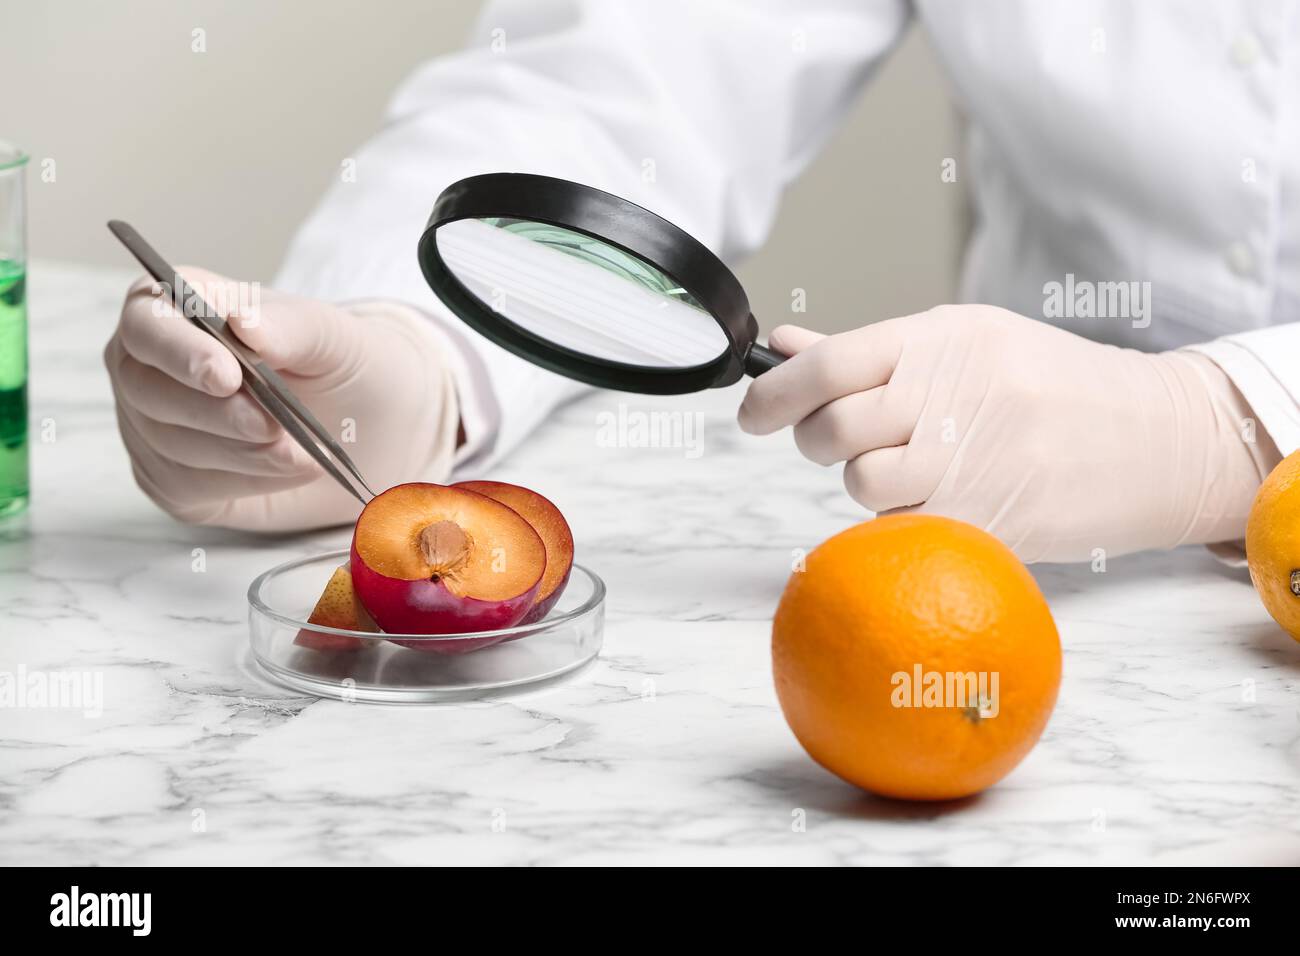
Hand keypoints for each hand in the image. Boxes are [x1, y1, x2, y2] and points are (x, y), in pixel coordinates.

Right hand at [104, 269, 459, 530]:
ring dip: (243, 452)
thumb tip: (244, 321)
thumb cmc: (337, 365)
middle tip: (273, 426)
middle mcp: (151, 364)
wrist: (364, 428)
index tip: (227, 375)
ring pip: (170, 442)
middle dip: (216, 412)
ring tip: (301, 452)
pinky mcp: (171, 478)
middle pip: (145, 388)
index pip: (146, 320)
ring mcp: (152, 423)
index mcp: (180, 308)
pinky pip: (190, 485)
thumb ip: (289, 326)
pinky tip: (291, 468)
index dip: (179, 350)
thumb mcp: (331, 336)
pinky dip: (249, 480)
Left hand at [738, 305, 1279, 561]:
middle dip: (816, 442)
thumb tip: (782, 346)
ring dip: (866, 484)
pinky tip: (941, 500)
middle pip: (835, 430)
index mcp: (944, 338)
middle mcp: (956, 394)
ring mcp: (976, 461)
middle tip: (840, 442)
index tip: (751, 412)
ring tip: (909, 469)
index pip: (830, 364)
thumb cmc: (1052, 384)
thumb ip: (869, 351)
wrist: (1160, 438)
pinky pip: (908, 530)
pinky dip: (907, 521)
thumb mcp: (967, 341)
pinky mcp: (992, 521)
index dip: (773, 393)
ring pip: (864, 484)